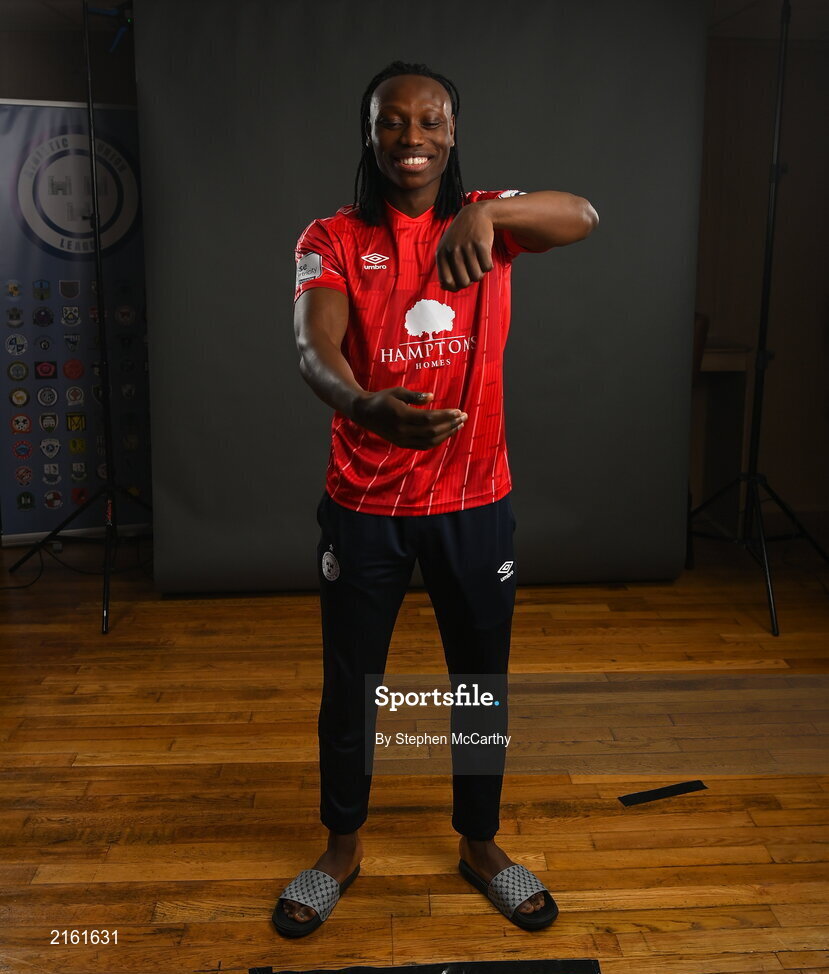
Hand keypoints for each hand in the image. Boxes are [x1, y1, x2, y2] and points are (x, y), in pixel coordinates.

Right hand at [352, 388, 466, 449]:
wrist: (364, 413)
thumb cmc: (382, 399)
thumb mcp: (397, 392)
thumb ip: (415, 396)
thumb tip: (432, 397)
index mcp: (401, 416)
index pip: (429, 419)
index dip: (446, 416)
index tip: (459, 411)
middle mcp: (402, 431)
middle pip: (432, 431)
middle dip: (450, 425)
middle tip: (464, 417)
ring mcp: (402, 440)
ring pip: (430, 441)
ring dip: (447, 434)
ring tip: (458, 425)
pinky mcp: (402, 444)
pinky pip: (423, 446)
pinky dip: (437, 441)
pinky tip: (446, 433)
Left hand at [435, 201, 494, 291]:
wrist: (474, 214)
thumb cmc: (459, 236)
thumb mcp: (446, 248)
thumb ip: (444, 267)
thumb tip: (445, 288)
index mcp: (441, 254)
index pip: (447, 283)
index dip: (456, 287)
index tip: (461, 281)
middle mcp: (452, 251)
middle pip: (464, 282)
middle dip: (470, 281)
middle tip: (472, 271)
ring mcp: (467, 247)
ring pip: (477, 276)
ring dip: (480, 273)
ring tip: (478, 263)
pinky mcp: (481, 244)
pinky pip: (488, 267)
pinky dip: (488, 266)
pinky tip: (485, 257)